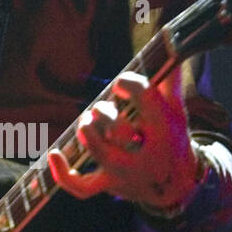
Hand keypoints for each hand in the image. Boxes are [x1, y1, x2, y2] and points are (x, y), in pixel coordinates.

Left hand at [48, 65, 200, 208]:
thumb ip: (168, 79)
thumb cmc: (171, 138)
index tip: (120, 84)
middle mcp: (147, 153)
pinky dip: (64, 174)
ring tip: (87, 121)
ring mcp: (127, 173)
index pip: (145, 99)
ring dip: (87, 133)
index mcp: (165, 128)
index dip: (129, 84)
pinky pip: (82, 187)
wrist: (177, 186)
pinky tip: (54, 155)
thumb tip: (167, 43)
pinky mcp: (110, 185)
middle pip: (119, 130)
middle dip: (103, 113)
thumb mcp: (175, 109)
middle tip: (100, 108)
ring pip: (100, 153)